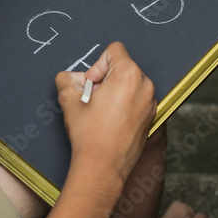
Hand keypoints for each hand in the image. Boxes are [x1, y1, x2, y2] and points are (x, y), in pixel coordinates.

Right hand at [56, 42, 156, 184]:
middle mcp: (145, 86)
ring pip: (130, 82)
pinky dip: (124, 103)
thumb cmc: (90, 136)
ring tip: (102, 112)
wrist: (103, 167)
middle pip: (122, 66)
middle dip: (106, 78)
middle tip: (94, 99)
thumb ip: (66, 80)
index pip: (114, 50)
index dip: (97, 65)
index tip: (92, 84)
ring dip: (115, 90)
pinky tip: (111, 121)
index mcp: (128, 75)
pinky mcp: (151, 116)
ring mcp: (151, 102)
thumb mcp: (69, 101)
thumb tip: (69, 77)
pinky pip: (137, 98)